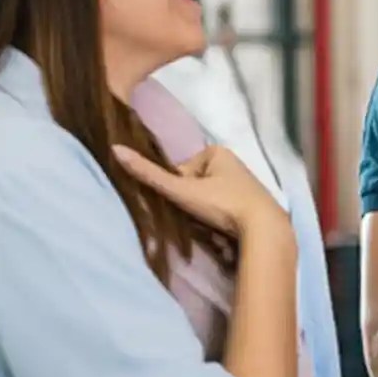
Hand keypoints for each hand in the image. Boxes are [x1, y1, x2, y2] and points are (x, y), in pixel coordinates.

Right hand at [112, 144, 287, 236]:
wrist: (263, 227)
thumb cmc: (222, 204)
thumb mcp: (181, 189)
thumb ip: (149, 174)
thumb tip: (114, 149)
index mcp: (217, 151)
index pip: (180, 171)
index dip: (177, 190)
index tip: (188, 203)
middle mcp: (233, 162)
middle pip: (195, 185)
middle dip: (193, 203)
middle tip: (202, 216)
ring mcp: (244, 182)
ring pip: (208, 199)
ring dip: (205, 213)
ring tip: (215, 224)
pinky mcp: (250, 201)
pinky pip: (224, 208)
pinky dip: (220, 218)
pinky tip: (226, 227)